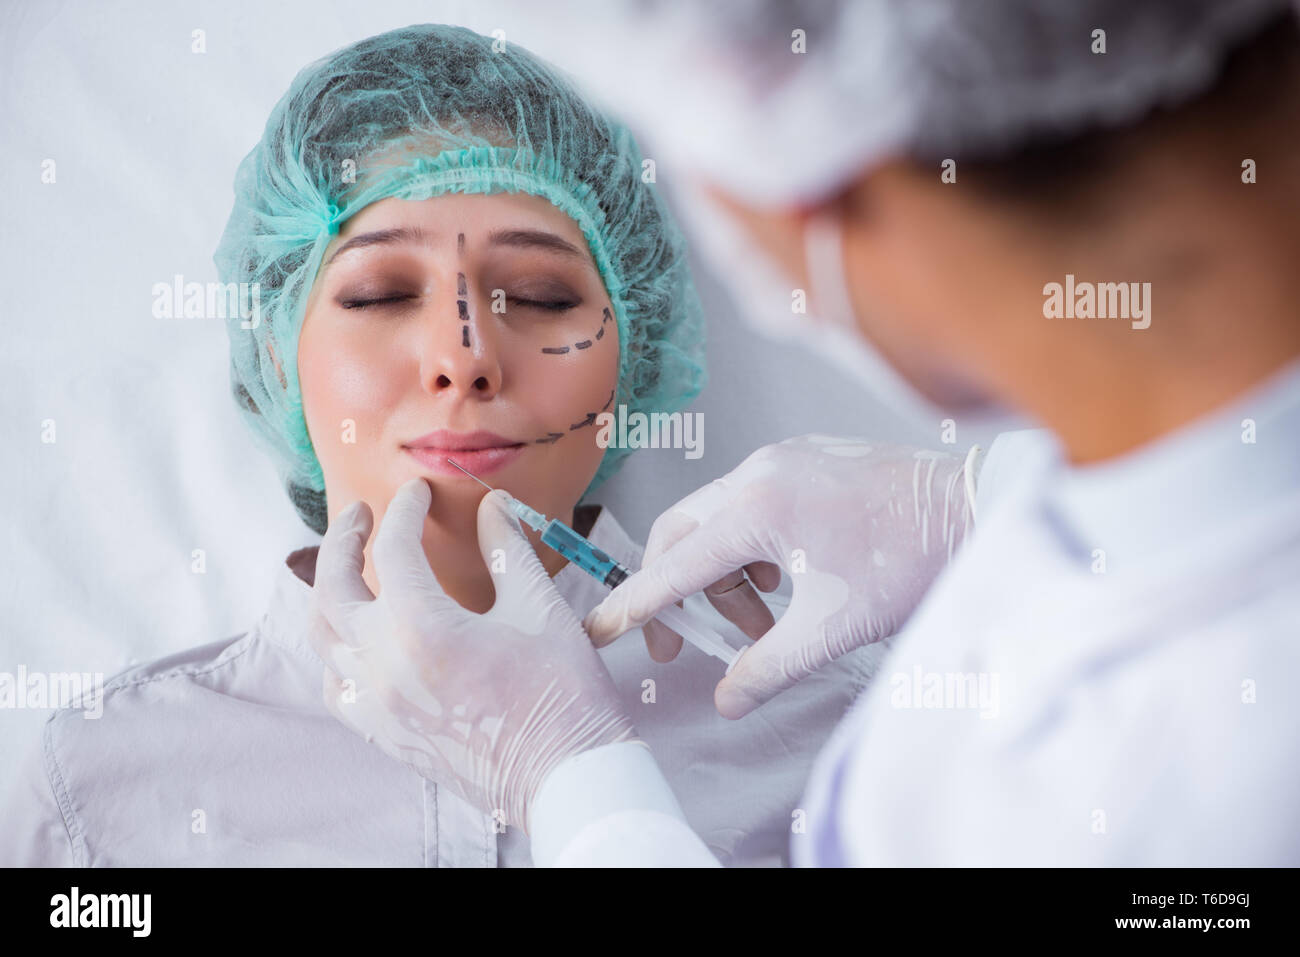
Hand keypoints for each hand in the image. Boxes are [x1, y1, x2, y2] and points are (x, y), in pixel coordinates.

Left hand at [309, 478, 637, 830]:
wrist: (565, 776)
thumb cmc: (561, 691)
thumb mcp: (540, 607)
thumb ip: (507, 549)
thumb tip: (493, 506)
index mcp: (421, 628)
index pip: (394, 549)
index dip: (406, 511)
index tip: (420, 492)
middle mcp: (383, 665)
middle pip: (332, 587)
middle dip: (342, 540)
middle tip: (359, 513)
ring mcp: (376, 705)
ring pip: (323, 637)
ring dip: (329, 592)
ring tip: (348, 568)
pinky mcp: (383, 733)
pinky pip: (336, 684)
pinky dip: (336, 651)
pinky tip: (358, 638)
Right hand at [583, 435, 978, 717]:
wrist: (980, 509)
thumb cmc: (911, 561)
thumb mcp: (833, 627)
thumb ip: (767, 666)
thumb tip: (728, 697)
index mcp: (757, 505)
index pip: (674, 564)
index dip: (634, 604)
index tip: (600, 630)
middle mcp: (761, 470)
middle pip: (683, 532)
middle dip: (675, 590)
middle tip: (688, 642)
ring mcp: (786, 458)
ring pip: (719, 520)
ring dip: (723, 576)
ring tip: (760, 624)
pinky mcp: (809, 459)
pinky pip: (752, 504)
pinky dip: (751, 550)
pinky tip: (784, 582)